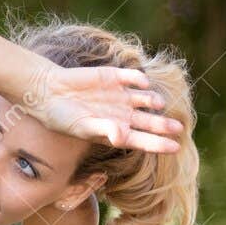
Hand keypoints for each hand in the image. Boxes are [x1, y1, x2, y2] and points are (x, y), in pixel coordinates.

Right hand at [21, 63, 182, 153]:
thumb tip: (124, 137)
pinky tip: (142, 84)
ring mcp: (120, 95)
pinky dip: (141, 80)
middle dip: (163, 125)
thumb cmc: (61, 116)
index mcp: (115, 130)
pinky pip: (134, 77)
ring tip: (156, 104)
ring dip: (154, 101)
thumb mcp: (82, 127)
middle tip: (178, 128)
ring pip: (147, 99)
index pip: (142, 139)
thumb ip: (104, 130)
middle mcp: (121, 114)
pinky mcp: (114, 77)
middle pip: (149, 121)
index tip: (175, 147)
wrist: (47, 92)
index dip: (159, 143)